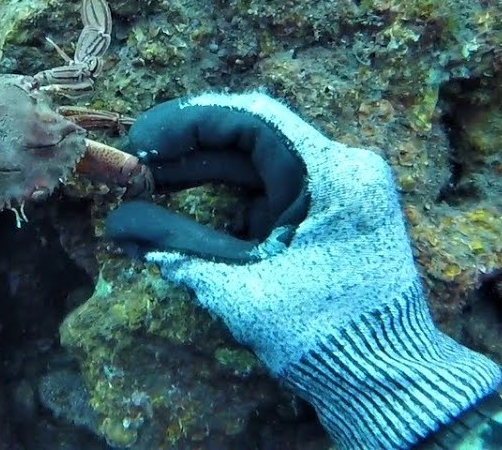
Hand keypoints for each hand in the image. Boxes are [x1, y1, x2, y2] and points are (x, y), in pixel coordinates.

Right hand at [104, 92, 501, 449]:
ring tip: (148, 187)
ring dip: (206, 174)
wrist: (386, 383)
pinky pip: (276, 190)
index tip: (139, 143)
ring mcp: (345, 191)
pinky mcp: (336, 215)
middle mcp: (346, 169)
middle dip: (189, 151)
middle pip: (254, 136)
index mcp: (334, 175)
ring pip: (262, 164)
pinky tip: (187, 212)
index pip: (251, 117)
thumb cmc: (319, 335)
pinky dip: (232, 199)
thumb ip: (176, 246)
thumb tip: (115, 225)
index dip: (187, 123)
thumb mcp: (238, 286)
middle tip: (134, 165)